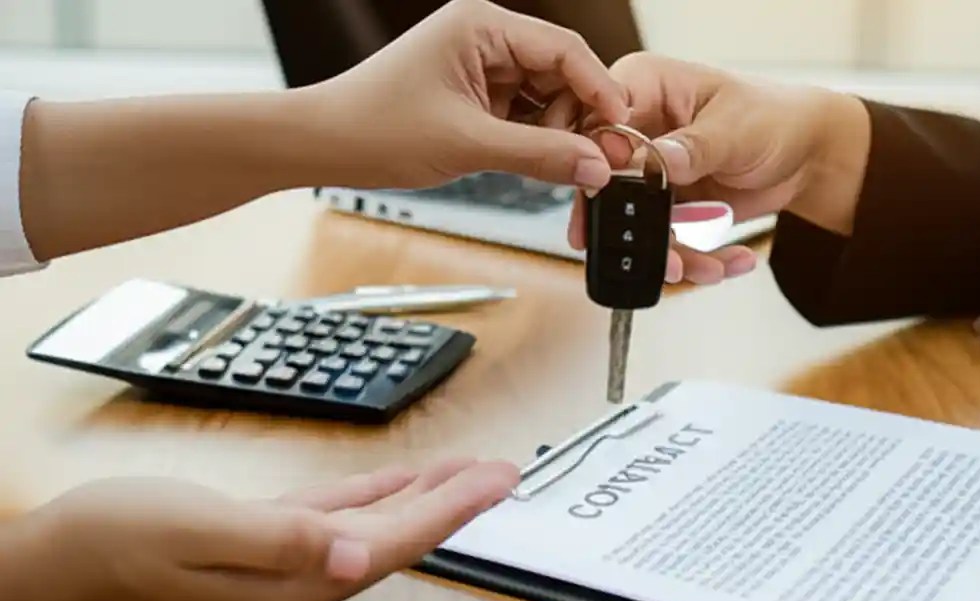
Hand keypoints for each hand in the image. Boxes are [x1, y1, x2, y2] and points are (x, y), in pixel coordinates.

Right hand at [2, 458, 516, 600]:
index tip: (500, 481)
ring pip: (366, 531)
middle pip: (392, 540)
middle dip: (449, 504)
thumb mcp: (196, 530)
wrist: (43, 573)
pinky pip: (327, 527)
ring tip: (462, 472)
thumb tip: (355, 555)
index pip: (393, 544)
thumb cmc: (107, 545)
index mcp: (287, 587)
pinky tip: (391, 484)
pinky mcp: (252, 560)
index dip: (452, 509)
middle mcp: (292, 591)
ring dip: (415, 500)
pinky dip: (364, 502)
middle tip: (499, 471)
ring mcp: (273, 579)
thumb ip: (281, 541)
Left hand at [311, 0, 628, 189]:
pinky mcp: (477, 97)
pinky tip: (544, 162)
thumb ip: (541, 155)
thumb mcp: (468, 144)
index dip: (600, 89)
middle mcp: (484, 38)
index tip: (623, 126)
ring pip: (548, 98)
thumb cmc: (373, 127)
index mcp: (481, 24)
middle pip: (562, 73)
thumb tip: (597, 165)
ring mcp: (482, 67)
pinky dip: (539, 140)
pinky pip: (527, 115)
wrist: (325, 147)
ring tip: (565, 165)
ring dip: (561, 133)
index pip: (564, 49)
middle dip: (580, 117)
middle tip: (596, 158)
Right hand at [565, 53, 869, 283]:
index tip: (612, 194)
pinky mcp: (667, 205)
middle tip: (662, 259)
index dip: (598, 161)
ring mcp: (650, 172)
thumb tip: (654, 160)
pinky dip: (699, 260)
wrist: (809, 154)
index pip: (598, 120)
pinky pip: (667, 241)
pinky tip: (732, 261)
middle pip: (607, 183)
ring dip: (673, 256)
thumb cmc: (777, 118)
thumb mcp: (736, 127)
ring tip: (707, 270)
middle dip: (633, 229)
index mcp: (644, 88)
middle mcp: (639, 131)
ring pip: (636, 224)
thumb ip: (694, 146)